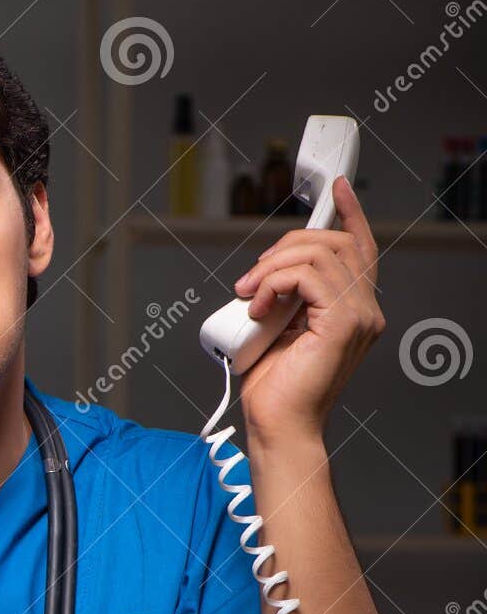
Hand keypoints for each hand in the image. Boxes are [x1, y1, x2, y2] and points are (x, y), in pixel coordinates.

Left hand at [230, 176, 384, 444]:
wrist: (277, 423)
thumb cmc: (274, 386)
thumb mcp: (276, 326)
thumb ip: (284, 296)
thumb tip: (267, 271)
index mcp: (353, 309)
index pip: (360, 250)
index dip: (350, 215)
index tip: (335, 190)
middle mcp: (365, 309)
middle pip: (334, 243)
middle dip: (286, 247)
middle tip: (251, 278)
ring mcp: (359, 315)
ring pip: (318, 254)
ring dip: (273, 266)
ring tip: (249, 294)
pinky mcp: (342, 323)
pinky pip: (308, 275)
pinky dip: (274, 282)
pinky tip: (258, 305)